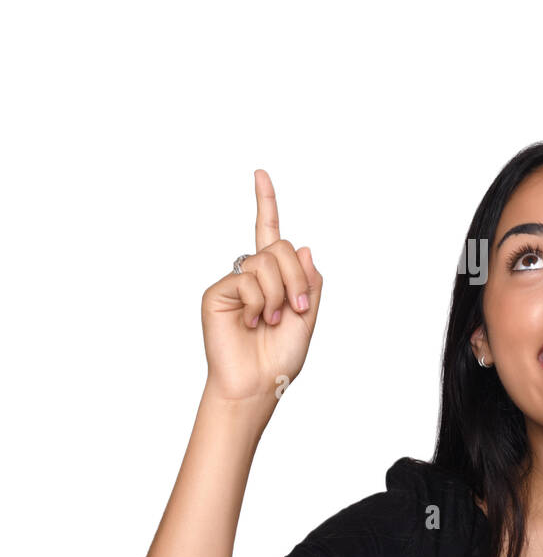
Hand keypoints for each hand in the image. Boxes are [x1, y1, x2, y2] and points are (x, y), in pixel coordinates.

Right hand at [200, 169, 322, 407]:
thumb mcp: (308, 316)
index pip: (269, 233)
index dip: (265, 202)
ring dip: (279, 293)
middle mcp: (252, 275)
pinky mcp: (218, 291)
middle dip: (298, 278)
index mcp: (274, 278)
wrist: (257, 384)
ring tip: (272, 321)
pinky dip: (260, 302)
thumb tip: (303, 246)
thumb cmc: (280, 357)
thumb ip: (310, 280)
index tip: (260, 173)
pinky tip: (253, 322)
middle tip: (297, 308)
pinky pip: (248, 279)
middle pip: (282, 247)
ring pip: (267, 261)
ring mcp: (234, 282)